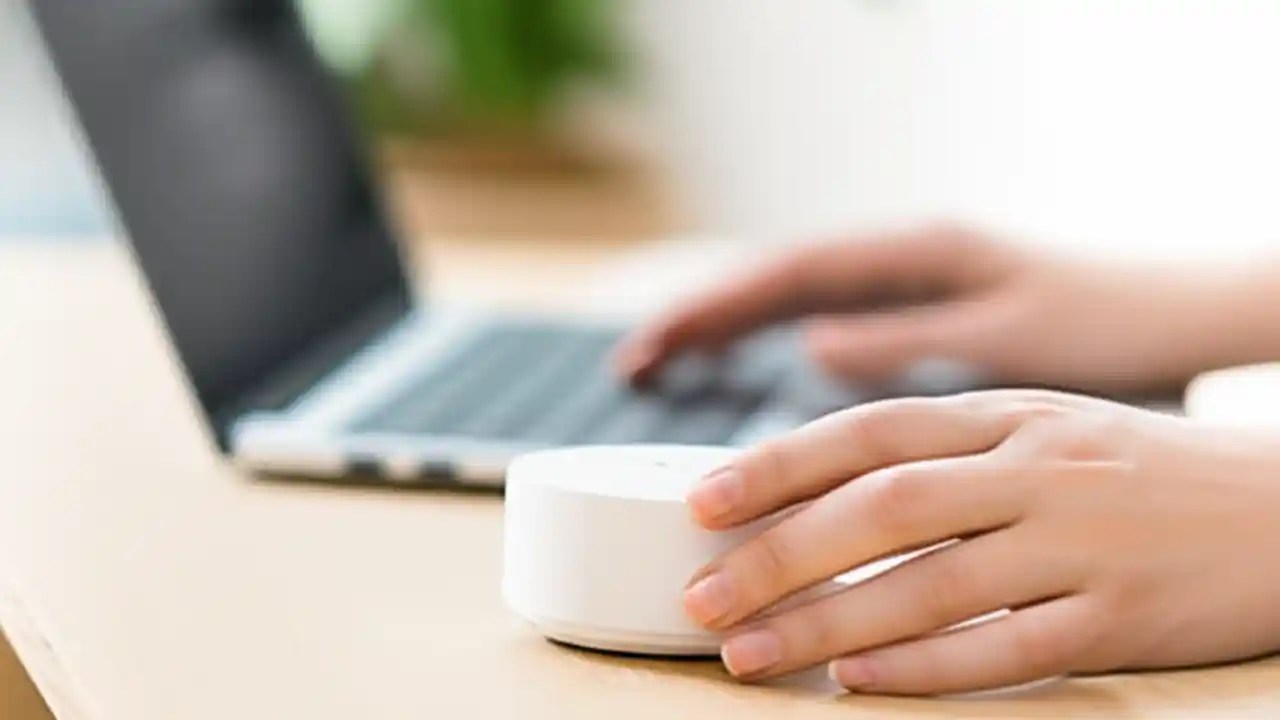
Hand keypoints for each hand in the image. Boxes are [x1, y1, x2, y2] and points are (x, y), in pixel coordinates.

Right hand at [614, 225, 1247, 395]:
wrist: (1169, 316)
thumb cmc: (1103, 320)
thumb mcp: (1006, 334)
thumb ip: (907, 337)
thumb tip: (808, 346)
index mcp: (915, 252)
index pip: (791, 273)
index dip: (717, 307)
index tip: (657, 340)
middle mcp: (898, 261)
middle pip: (775, 283)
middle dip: (701, 317)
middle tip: (632, 361)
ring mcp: (903, 286)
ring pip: (791, 306)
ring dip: (726, 332)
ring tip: (658, 368)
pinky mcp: (914, 316)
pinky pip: (823, 327)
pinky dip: (771, 347)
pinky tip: (741, 372)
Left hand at [682, 390, 1279, 694]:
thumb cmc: (1141, 473)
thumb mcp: (1045, 429)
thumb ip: (947, 450)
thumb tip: (823, 491)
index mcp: (1009, 415)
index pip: (871, 431)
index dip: (778, 465)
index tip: (703, 502)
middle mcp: (1038, 470)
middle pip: (883, 507)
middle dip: (779, 553)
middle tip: (703, 596)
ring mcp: (1082, 543)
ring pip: (932, 583)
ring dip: (828, 623)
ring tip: (749, 654)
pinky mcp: (1121, 617)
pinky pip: (1009, 650)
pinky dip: (927, 669)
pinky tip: (860, 686)